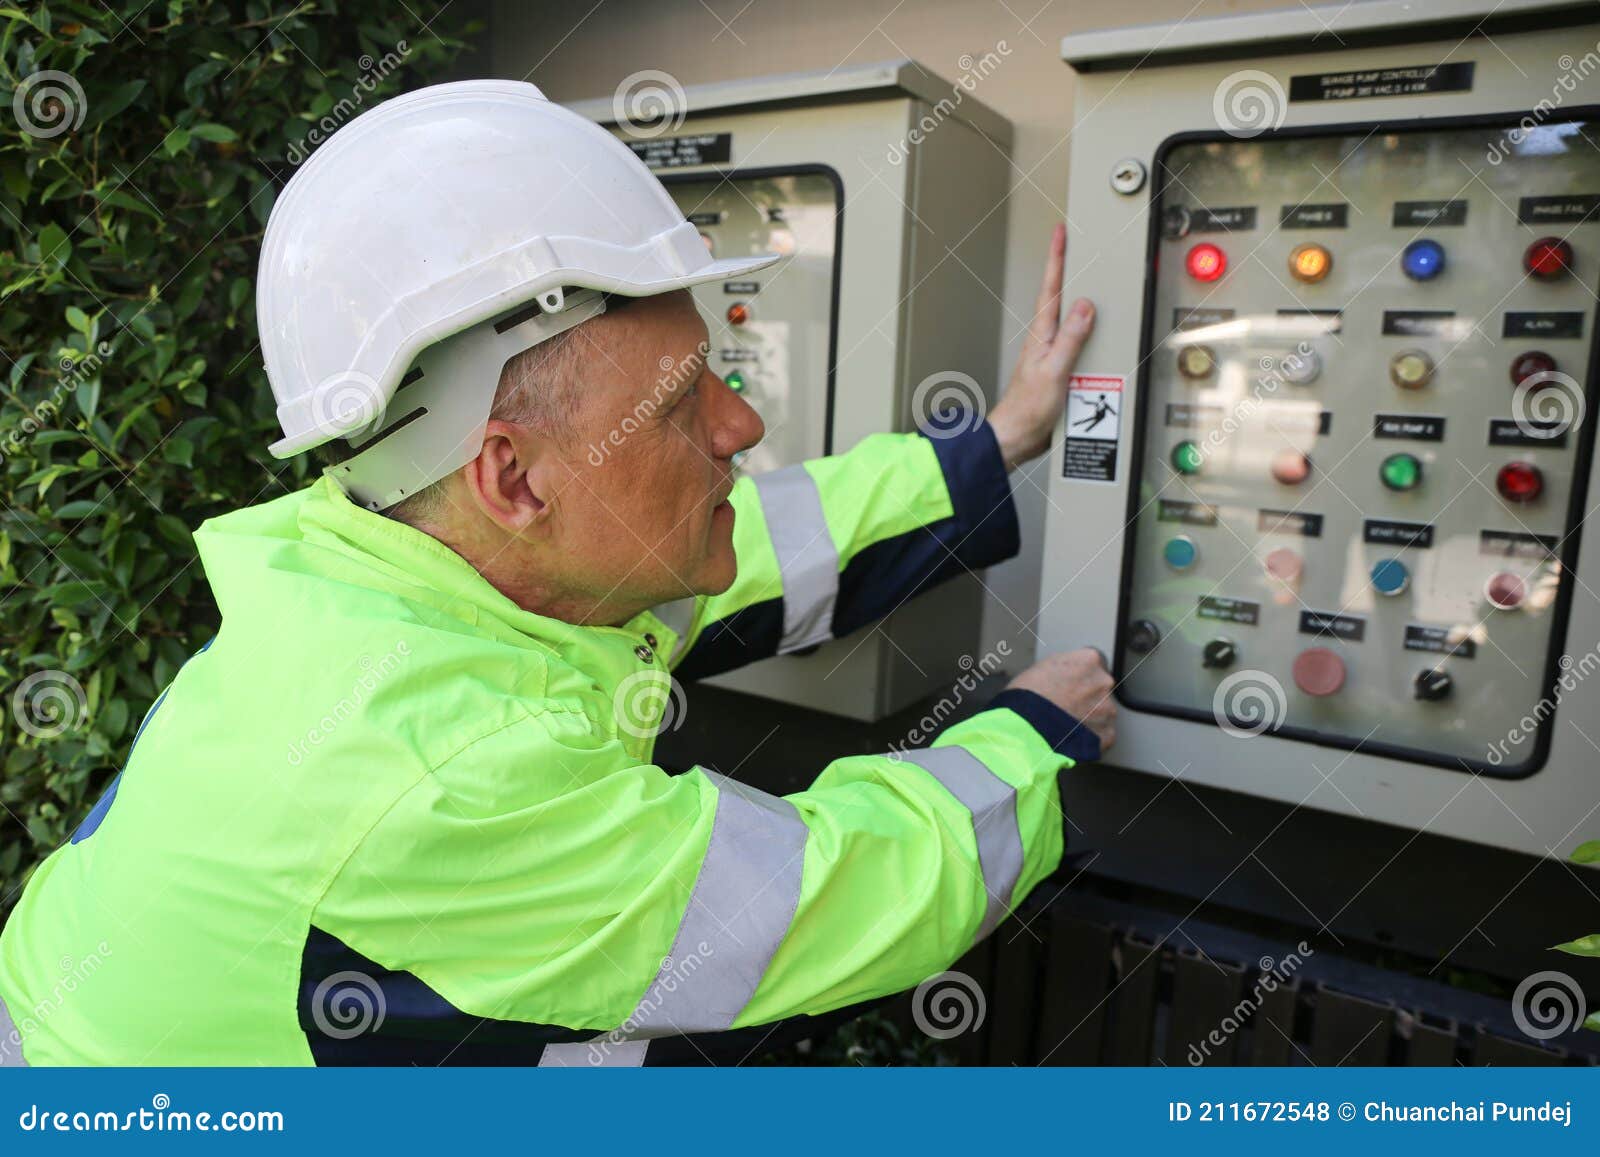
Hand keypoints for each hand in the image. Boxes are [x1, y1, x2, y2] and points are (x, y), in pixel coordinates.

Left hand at [987, 224, 1095, 470]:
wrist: (1017, 438)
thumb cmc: (1028, 409)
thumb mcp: (1054, 371)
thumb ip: (1070, 338)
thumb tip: (1084, 305)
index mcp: (1042, 335)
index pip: (1051, 289)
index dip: (1056, 259)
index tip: (1059, 233)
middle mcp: (1045, 340)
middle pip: (1059, 297)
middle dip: (1066, 269)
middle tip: (1071, 243)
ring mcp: (1050, 354)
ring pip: (1068, 320)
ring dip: (1076, 300)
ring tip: (1085, 278)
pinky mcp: (1058, 369)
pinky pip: (1075, 342)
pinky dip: (1083, 330)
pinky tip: (1089, 330)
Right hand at [1007, 647, 1115, 752]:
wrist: (1024, 728)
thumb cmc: (1026, 698)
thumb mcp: (1042, 668)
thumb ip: (1065, 668)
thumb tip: (1067, 675)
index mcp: (1089, 660)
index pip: (1093, 664)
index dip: (1078, 676)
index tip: (1070, 684)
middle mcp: (1103, 682)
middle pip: (1100, 687)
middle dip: (1087, 696)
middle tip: (1066, 705)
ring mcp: (1107, 710)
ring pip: (1103, 712)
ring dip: (1090, 717)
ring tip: (1066, 723)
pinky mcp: (1106, 734)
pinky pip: (1102, 734)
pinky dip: (1090, 737)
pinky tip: (1072, 736)